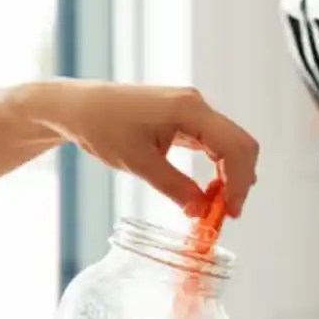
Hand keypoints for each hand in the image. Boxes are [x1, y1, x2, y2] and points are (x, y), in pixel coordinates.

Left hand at [27, 80, 259, 217]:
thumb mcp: (138, 163)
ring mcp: (193, 110)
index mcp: (189, 109)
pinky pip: (215, 143)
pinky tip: (210, 188)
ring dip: (231, 175)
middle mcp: (197, 105)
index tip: (230, 212)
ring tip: (217, 204)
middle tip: (227, 213)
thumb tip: (202, 212)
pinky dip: (219, 167)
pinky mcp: (186, 117)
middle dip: (240, 180)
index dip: (239, 182)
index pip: (234, 147)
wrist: (77, 107)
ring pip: (231, 144)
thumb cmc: (101, 127)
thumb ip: (175, 187)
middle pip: (241, 144)